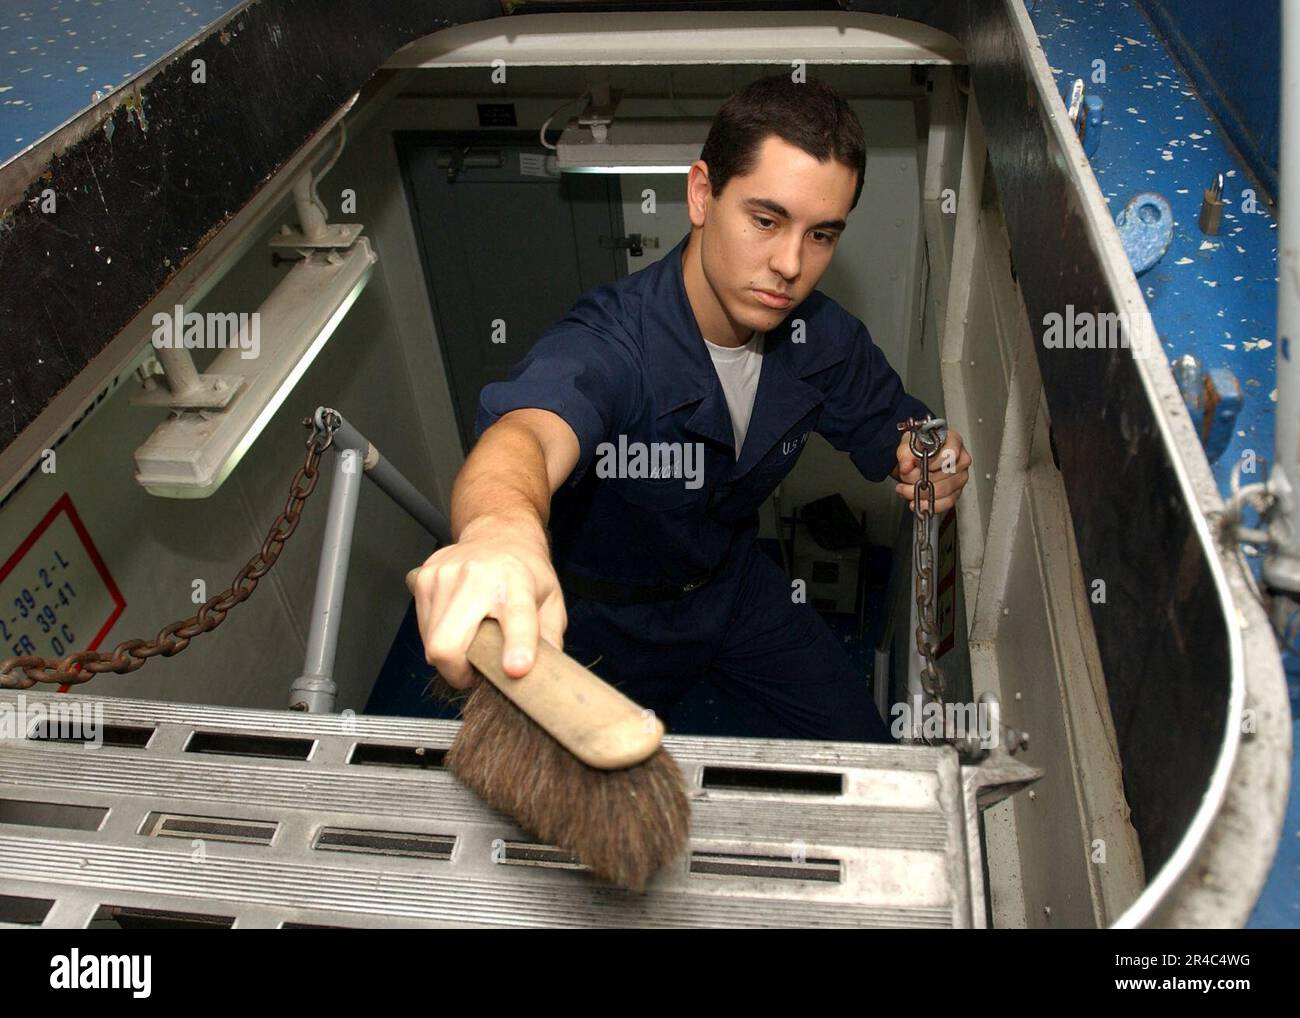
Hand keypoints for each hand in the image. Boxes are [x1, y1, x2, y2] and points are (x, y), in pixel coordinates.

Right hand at [410, 515, 566, 688]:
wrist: (499, 532)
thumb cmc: (525, 571)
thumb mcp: (551, 602)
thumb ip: (549, 639)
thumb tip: (543, 678)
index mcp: (517, 582)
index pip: (517, 616)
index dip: (516, 646)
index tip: (516, 668)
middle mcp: (477, 576)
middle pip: (449, 644)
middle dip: (458, 673)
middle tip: (474, 673)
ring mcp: (444, 576)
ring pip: (431, 644)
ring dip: (449, 656)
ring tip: (470, 640)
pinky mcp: (424, 578)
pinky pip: (423, 630)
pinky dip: (438, 637)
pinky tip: (457, 623)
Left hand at [893, 427, 970, 512]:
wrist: (915, 459)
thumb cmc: (917, 447)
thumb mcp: (907, 444)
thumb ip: (905, 453)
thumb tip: (906, 466)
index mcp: (953, 442)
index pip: (950, 453)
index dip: (933, 462)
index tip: (918, 464)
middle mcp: (960, 459)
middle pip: (945, 474)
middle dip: (920, 479)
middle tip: (905, 477)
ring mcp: (960, 477)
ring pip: (944, 490)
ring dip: (921, 493)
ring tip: (905, 489)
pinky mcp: (956, 492)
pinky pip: (946, 502)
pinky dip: (930, 505)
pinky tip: (917, 502)